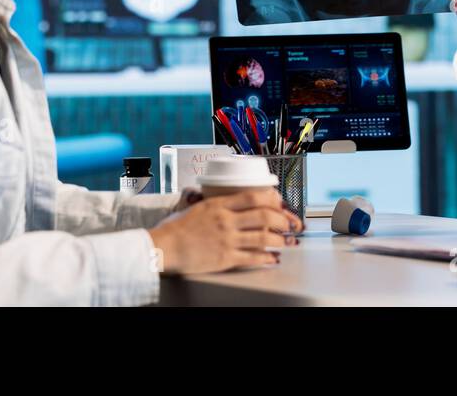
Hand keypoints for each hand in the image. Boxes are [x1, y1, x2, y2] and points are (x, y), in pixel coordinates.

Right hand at [147, 189, 302, 274]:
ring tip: (287, 242)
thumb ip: (217, 204)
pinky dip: (267, 258)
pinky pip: (252, 257)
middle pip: (264, 216)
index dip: (273, 199)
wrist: (164, 247)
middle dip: (284, 220)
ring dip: (280, 240)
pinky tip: (273, 258)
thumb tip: (230, 200)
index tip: (281, 203)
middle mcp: (226, 220)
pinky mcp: (225, 258)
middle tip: (292, 224)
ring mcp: (227, 239)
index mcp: (219, 204)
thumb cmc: (176, 228)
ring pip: (263, 237)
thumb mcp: (198, 206)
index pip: (254, 196)